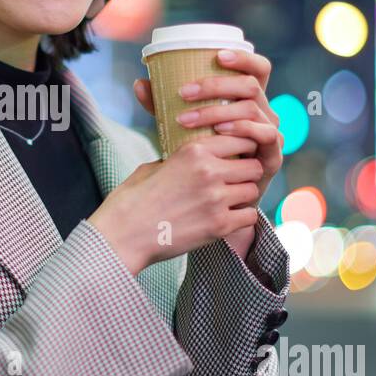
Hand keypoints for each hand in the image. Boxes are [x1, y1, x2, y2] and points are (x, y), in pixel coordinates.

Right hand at [87, 135, 263, 275]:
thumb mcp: (153, 166)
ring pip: (253, 190)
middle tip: (233, 183)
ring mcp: (216, 199)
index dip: (241, 149)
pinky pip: (250, 216)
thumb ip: (180, 159)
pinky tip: (226, 219)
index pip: (241, 139)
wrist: (122, 235)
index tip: (235, 158)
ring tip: (227, 202)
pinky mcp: (219, 225)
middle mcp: (209, 171)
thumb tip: (194, 158)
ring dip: (243, 196)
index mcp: (193, 151)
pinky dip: (241, 218)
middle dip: (245, 173)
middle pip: (253, 165)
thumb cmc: (132, 201)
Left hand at [135, 48, 283, 202]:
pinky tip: (220, 131)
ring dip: (218, 111)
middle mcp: (265, 112)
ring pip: (252, 109)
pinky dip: (243, 129)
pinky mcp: (273, 155)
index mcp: (248, 98)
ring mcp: (271, 132)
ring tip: (188, 119)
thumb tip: (139, 83)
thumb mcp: (181, 125)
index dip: (243, 58)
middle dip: (215, 86)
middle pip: (250, 85)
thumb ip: (163, 106)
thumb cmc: (202, 153)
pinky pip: (266, 135)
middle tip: (183, 93)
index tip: (217, 55)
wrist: (217, 194)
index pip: (258, 68)